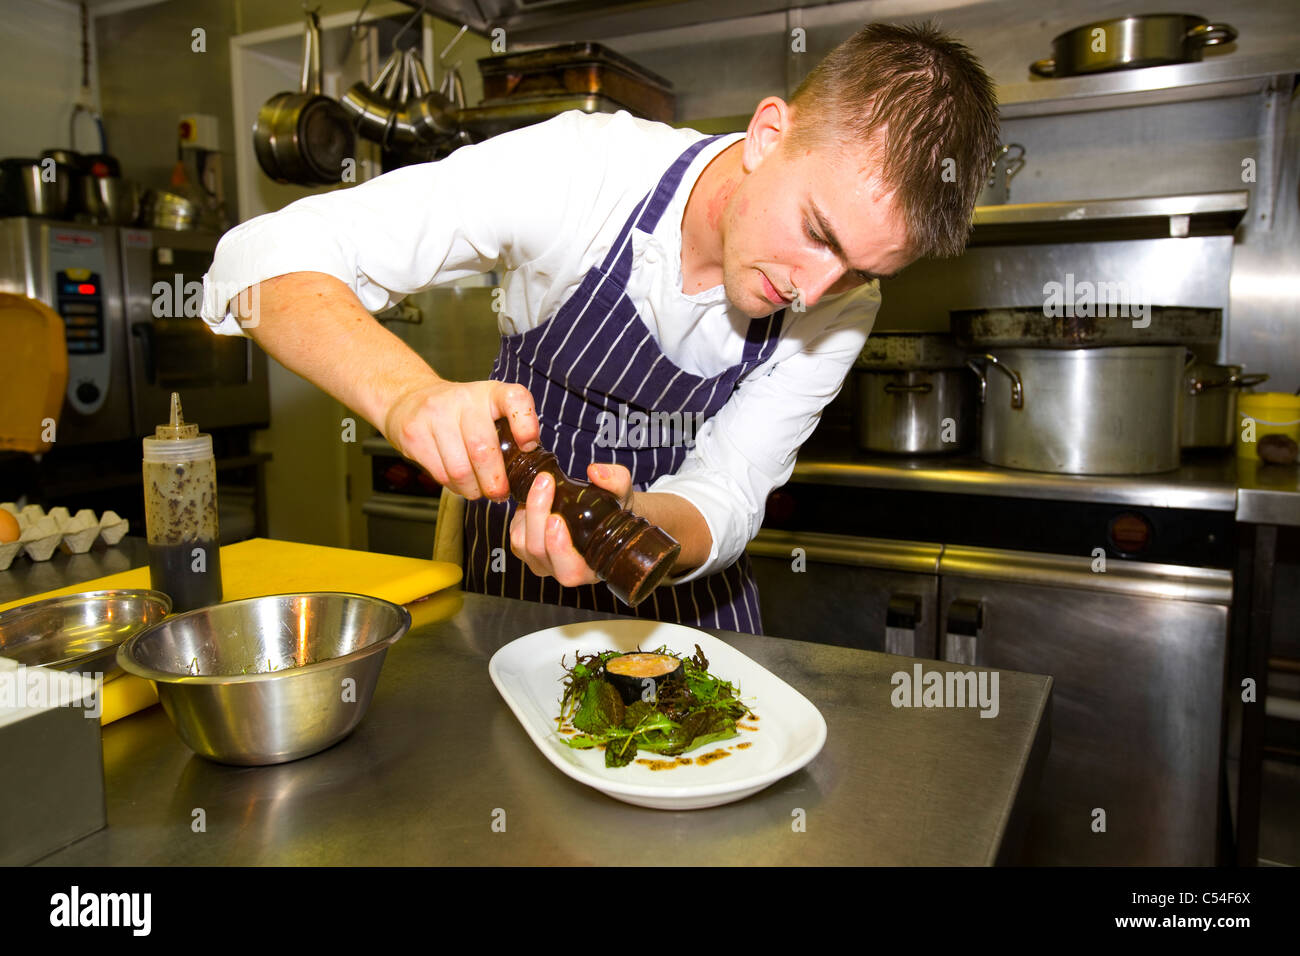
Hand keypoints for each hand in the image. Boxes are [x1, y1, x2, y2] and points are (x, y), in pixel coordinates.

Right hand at [383, 379, 538, 499]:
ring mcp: (435, 415)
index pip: (514, 399)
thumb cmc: (460, 412)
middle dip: (495, 482)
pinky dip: (455, 487)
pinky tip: (461, 484)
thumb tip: (531, 467)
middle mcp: (463, 399)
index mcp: (490, 392)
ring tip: (479, 490)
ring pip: (460, 469)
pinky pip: (441, 474)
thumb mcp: (488, 408)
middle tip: (500, 493)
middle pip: (483, 449)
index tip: (528, 446)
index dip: (526, 424)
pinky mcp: (414, 434)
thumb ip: (510, 430)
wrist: (410, 398)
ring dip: (474, 489)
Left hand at [509, 462, 632, 585]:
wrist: (600, 513)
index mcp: (591, 567)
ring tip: (543, 483)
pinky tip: (535, 495)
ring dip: (529, 510)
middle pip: (539, 551)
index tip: (556, 519)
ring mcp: (542, 563)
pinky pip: (515, 534)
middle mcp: (564, 570)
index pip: (570, 570)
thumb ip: (616, 481)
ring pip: (522, 543)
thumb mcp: (622, 493)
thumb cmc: (614, 509)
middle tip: (545, 482)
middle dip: (537, 514)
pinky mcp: (525, 550)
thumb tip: (596, 472)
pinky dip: (521, 512)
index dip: (559, 548)